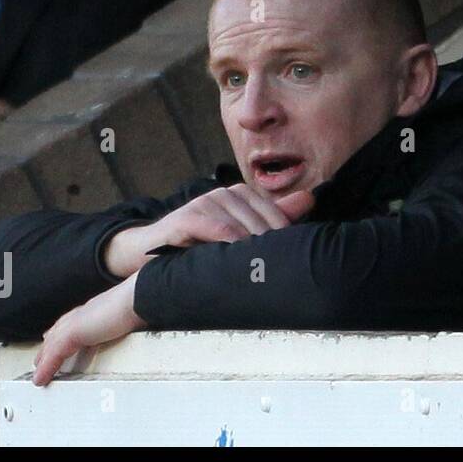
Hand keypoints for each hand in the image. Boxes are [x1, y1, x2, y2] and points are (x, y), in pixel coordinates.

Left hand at [33, 275, 142, 385]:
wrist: (138, 297)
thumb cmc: (141, 302)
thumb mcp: (132, 314)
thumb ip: (128, 321)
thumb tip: (141, 324)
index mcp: (97, 307)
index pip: (75, 320)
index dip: (65, 331)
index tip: (59, 339)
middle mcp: (83, 312)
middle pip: (58, 331)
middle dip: (48, 346)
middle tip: (41, 359)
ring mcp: (76, 322)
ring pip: (53, 343)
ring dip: (44, 359)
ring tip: (38, 373)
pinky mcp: (73, 333)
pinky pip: (54, 355)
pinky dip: (47, 368)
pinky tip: (41, 379)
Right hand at [103, 183, 314, 277]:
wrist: (152, 250)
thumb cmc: (200, 242)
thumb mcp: (236, 231)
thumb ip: (272, 216)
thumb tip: (310, 199)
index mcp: (240, 195)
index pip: (273, 213)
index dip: (284, 235)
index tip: (295, 256)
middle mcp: (225, 194)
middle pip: (260, 220)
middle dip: (271, 244)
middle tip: (282, 267)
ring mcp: (205, 202)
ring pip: (241, 225)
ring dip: (254, 247)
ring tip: (265, 268)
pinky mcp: (187, 217)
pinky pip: (216, 228)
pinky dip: (230, 242)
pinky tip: (240, 257)